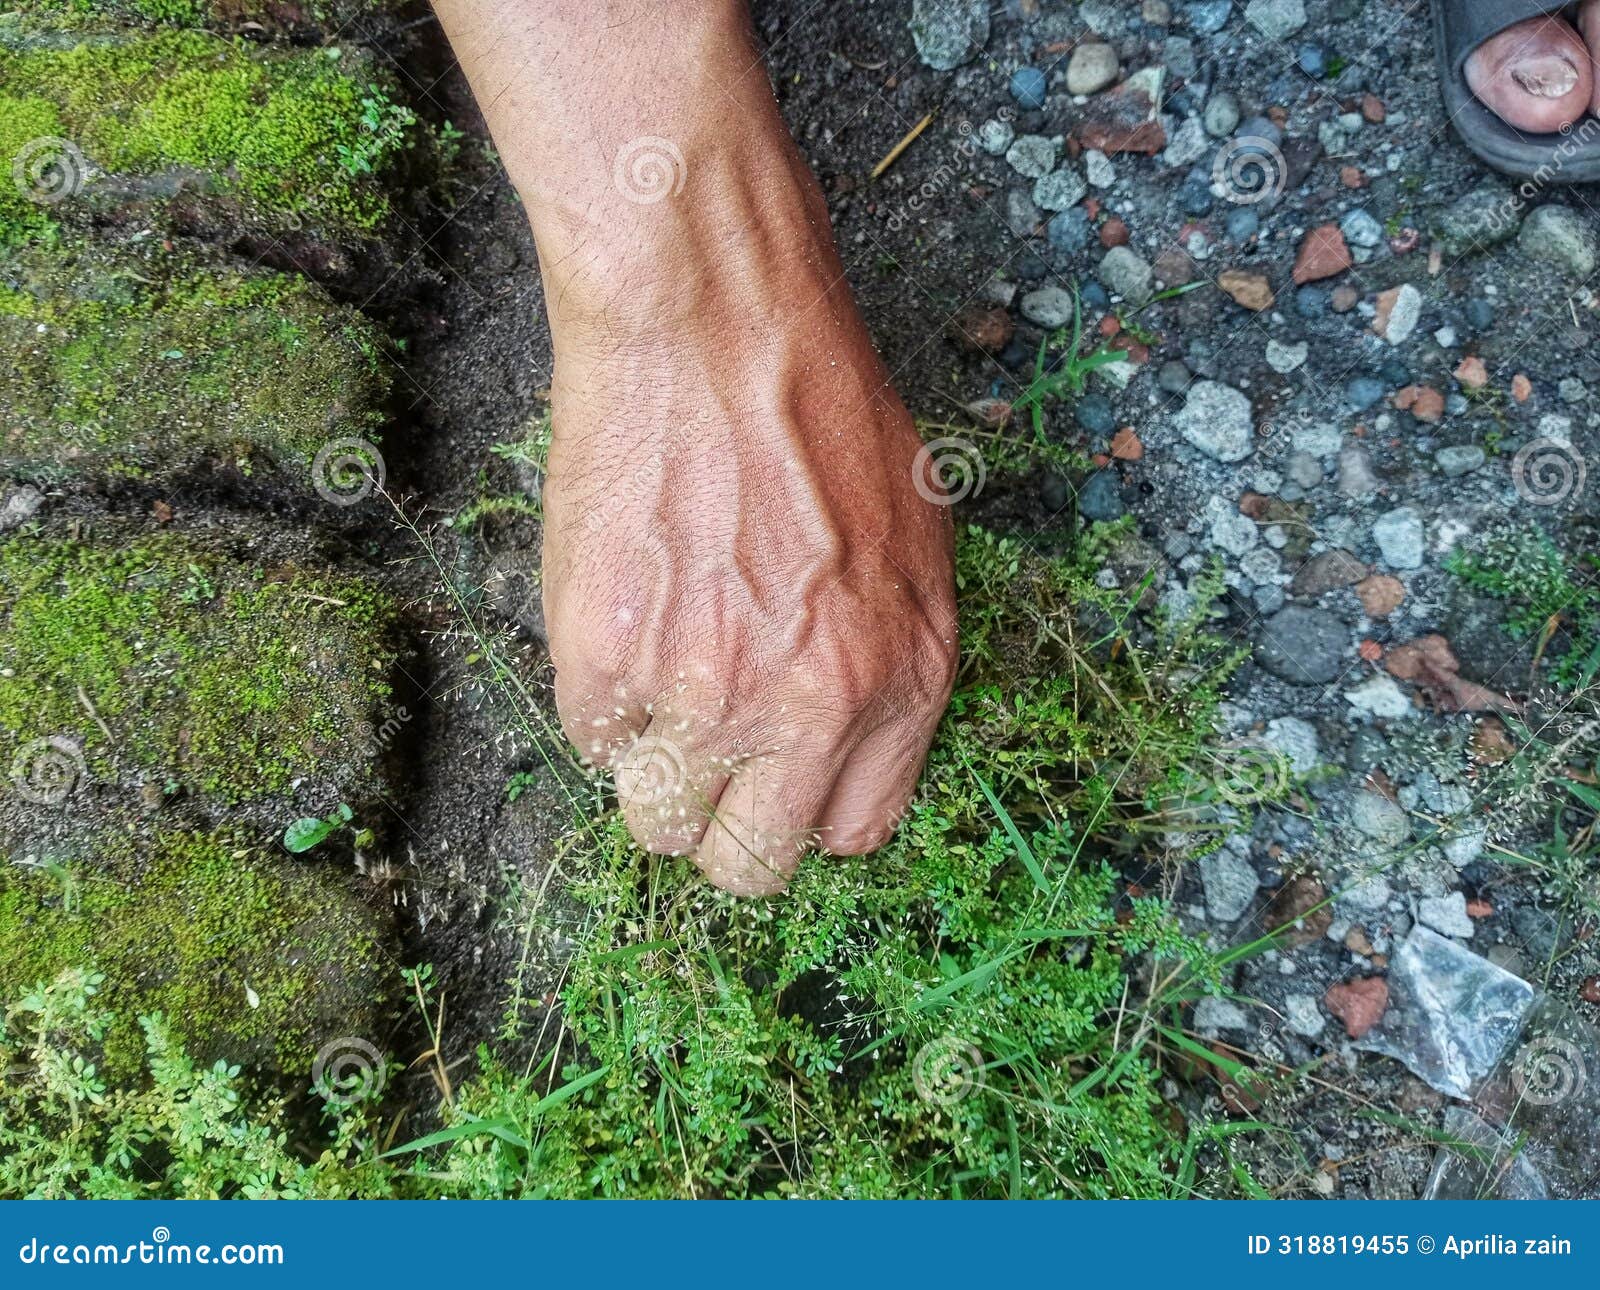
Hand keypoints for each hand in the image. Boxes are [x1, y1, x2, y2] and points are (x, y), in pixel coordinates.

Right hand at [540, 161, 956, 894]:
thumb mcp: (917, 534)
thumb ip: (892, 654)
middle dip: (724, 826)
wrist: (712, 325)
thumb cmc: (820, 406)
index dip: (805, 810)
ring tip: (657, 684)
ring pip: (658, 822)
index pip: (853, 831)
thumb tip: (846, 734)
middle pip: (750, 863)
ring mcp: (706, 695)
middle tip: (705, 759)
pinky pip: (592, 740)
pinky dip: (600, 700)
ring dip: (654, 772)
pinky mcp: (608, 663)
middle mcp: (813, 709)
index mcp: (903, 682)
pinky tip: (621, 620)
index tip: (777, 780)